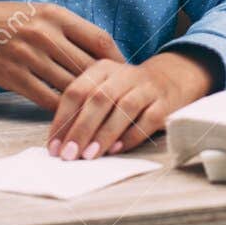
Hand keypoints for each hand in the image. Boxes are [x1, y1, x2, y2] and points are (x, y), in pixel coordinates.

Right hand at [0, 2, 123, 110]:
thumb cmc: (7, 20)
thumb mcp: (39, 12)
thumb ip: (68, 28)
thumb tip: (103, 50)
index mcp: (55, 15)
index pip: (100, 39)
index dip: (118, 59)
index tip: (127, 71)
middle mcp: (44, 34)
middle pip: (89, 66)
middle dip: (107, 83)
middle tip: (120, 97)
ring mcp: (29, 57)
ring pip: (71, 85)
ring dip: (87, 100)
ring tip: (102, 110)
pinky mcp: (14, 77)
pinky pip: (48, 98)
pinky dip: (63, 109)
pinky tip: (73, 115)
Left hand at [47, 50, 219, 160]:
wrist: (171, 78)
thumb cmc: (126, 92)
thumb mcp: (103, 89)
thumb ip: (83, 110)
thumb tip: (60, 144)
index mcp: (102, 69)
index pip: (77, 91)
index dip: (62, 120)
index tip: (53, 147)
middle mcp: (124, 74)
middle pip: (99, 99)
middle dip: (81, 129)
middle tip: (69, 155)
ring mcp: (147, 87)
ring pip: (124, 108)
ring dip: (104, 134)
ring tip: (90, 155)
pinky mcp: (165, 102)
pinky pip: (148, 119)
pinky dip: (131, 135)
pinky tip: (117, 149)